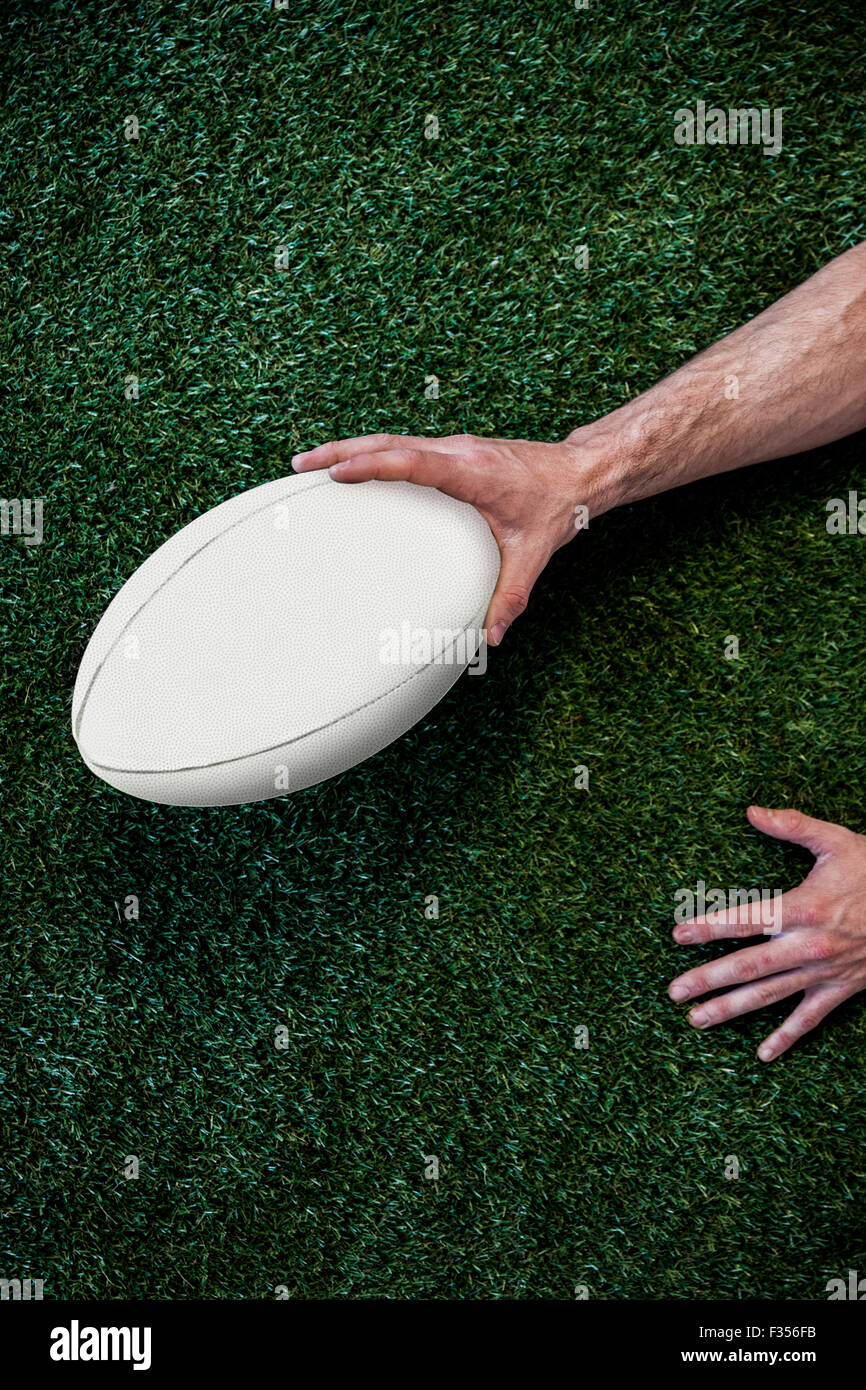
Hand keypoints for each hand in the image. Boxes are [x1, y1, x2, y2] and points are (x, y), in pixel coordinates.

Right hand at [293, 428, 619, 643]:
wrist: (581, 472)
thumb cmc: (558, 505)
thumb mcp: (534, 553)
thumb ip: (511, 596)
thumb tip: (492, 637)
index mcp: (471, 471)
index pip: (412, 462)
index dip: (373, 465)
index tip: (336, 471)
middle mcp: (457, 451)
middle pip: (388, 443)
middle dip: (341, 451)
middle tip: (301, 464)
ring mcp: (453, 448)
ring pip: (392, 440)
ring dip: (351, 448)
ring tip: (311, 463)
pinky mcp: (453, 452)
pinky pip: (403, 446)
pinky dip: (372, 453)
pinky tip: (352, 466)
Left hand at [669, 806, 865, 1060]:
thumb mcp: (836, 841)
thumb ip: (793, 825)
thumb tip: (752, 811)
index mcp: (804, 908)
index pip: (746, 919)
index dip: (710, 927)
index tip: (678, 936)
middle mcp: (809, 945)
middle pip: (749, 966)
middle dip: (708, 979)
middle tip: (674, 991)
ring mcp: (824, 972)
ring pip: (770, 995)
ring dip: (731, 1009)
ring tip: (697, 1020)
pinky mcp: (841, 990)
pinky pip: (810, 1019)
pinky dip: (786, 1037)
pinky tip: (763, 1055)